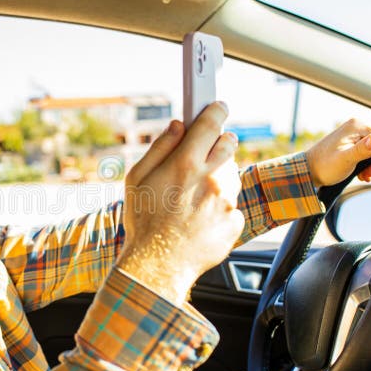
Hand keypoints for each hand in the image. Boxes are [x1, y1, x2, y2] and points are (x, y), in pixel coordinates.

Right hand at [116, 103, 244, 304]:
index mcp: (185, 164)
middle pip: (229, 143)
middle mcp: (211, 179)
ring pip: (231, 174)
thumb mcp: (137, 179)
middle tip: (204, 152)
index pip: (210, 123)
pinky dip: (220, 206)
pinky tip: (200, 217)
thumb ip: (159, 148)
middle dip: (220, 141)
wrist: (157, 264)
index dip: (216, 110)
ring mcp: (226, 201)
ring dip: (218, 176)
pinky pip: (231, 204)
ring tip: (193, 196)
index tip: (218, 106)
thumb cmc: (143, 222)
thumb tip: (177, 125)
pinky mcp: (234, 221)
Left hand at [305, 118, 370, 186]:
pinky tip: (361, 174)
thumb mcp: (345, 159)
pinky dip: (367, 164)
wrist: (307, 171)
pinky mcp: (351, 144)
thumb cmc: (324, 166)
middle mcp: (357, 127)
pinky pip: (368, 153)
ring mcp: (354, 135)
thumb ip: (362, 150)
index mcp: (357, 125)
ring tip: (365, 175)